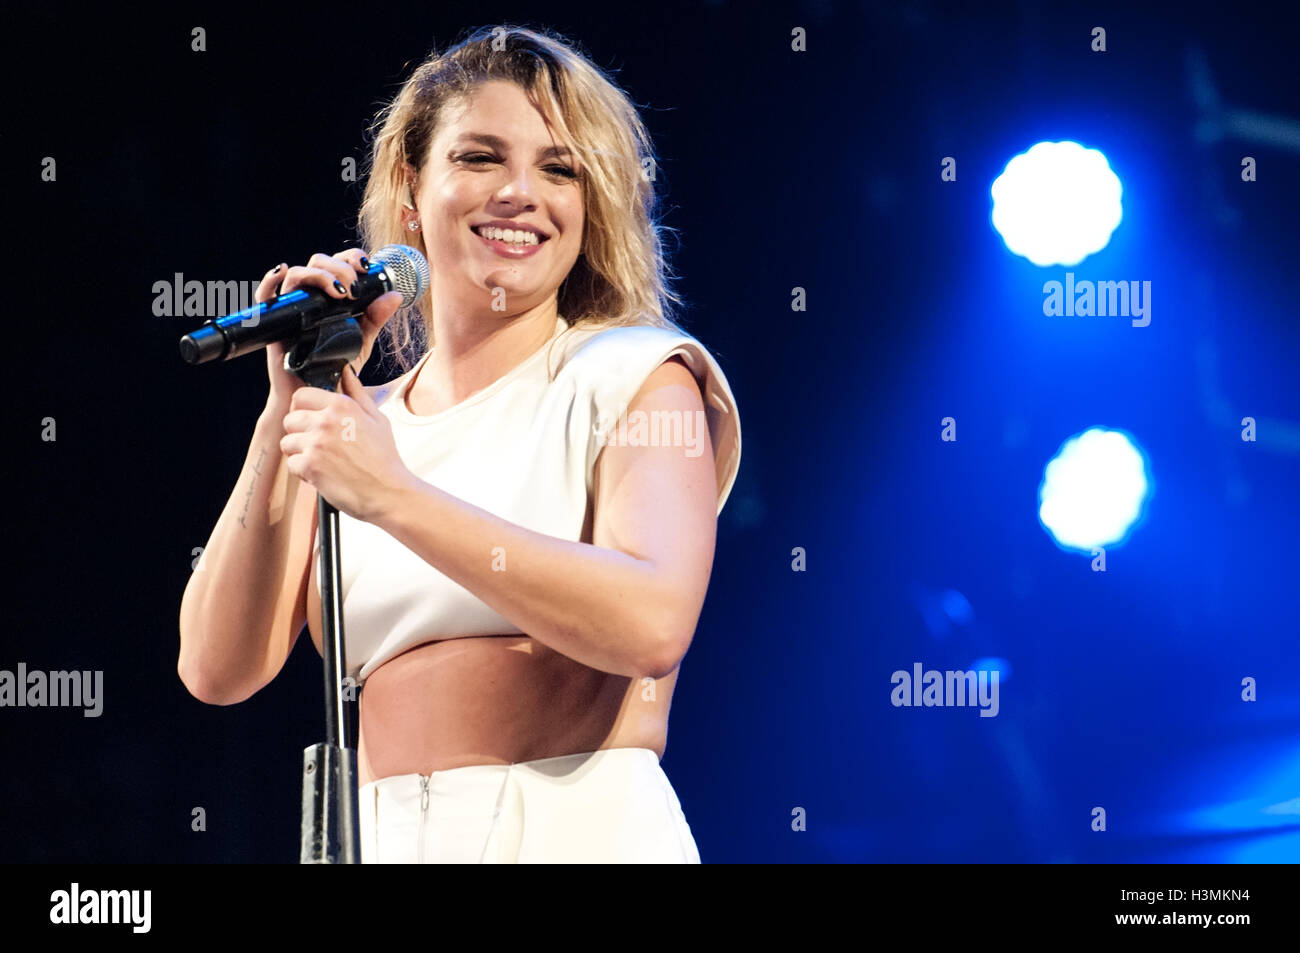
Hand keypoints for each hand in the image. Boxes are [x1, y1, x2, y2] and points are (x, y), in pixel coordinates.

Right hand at [255, 249, 404, 411]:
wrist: (317, 393)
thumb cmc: (335, 366)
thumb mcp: (361, 340)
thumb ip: (376, 318)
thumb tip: (396, 295)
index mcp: (330, 296)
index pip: (337, 263)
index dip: (350, 257)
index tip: (366, 267)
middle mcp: (310, 297)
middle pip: (318, 262)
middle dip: (339, 268)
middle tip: (353, 289)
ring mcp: (292, 308)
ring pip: (297, 274)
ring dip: (319, 275)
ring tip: (339, 293)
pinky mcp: (277, 323)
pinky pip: (264, 294)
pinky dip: (269, 278)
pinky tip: (282, 270)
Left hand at [279, 365, 414, 521]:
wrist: (388, 492)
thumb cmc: (384, 458)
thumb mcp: (377, 419)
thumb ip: (357, 394)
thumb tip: (346, 373)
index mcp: (341, 405)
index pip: (301, 396)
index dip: (303, 408)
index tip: (310, 420)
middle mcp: (326, 421)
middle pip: (290, 419)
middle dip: (299, 432)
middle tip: (317, 445)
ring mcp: (316, 443)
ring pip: (287, 443)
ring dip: (300, 453)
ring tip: (321, 461)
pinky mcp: (310, 465)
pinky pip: (292, 465)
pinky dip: (304, 473)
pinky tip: (323, 474)